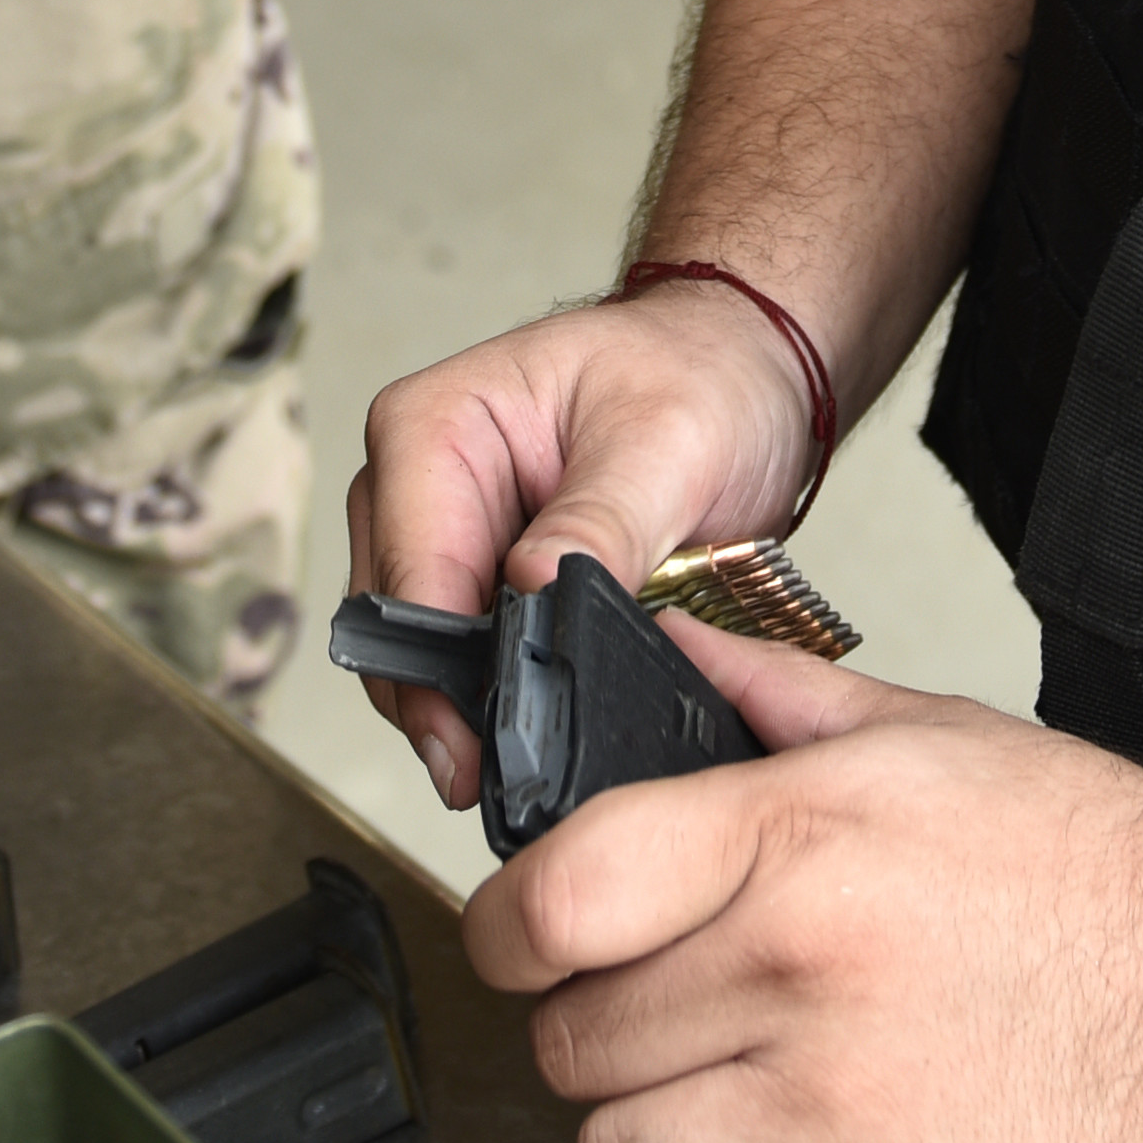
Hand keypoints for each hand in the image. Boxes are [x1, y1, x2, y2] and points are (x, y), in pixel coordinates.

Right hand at [347, 291, 830, 807]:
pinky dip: (500, 691)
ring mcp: (446, 533)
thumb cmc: (702, 376)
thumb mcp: (667, 443)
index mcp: (434, 426)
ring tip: (537, 750)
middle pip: (397, 626)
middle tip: (509, 770)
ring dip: (471, 706)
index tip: (476, 744)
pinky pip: (467, 655)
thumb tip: (533, 585)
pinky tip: (545, 720)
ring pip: (420, 655)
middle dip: (447, 703)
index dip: (436, 671)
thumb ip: (600, 520)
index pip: (407, 573)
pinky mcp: (484, 577)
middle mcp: (418, 480)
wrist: (746, 373)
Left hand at [473, 619, 1142, 1142]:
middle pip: (573, 1040)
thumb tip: (657, 650)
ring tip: (714, 1092)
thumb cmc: (1097, 868)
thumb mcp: (929, 735)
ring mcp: (827, 1118)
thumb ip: (768, 695)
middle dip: (599, 1022)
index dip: (508, 928)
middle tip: (666, 1006)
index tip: (524, 940)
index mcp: (792, 844)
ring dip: (647, 1131)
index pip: (550, 902)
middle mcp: (792, 980)